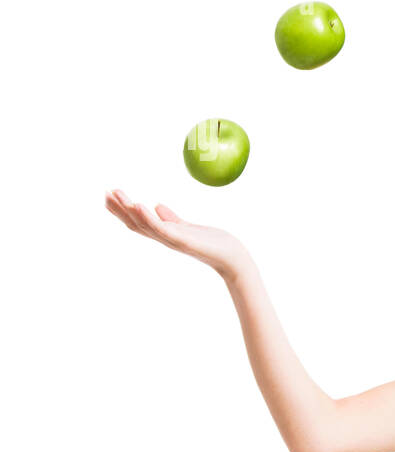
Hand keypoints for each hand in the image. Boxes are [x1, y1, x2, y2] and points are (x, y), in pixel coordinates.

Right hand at [105, 188, 249, 280]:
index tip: (109, 195)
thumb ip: (172, 218)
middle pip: (135, 224)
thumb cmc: (213, 243)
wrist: (232, 257)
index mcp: (165, 234)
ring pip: (144, 225)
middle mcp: (165, 238)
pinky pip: (162, 229)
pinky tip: (140, 204)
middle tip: (105, 193)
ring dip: (129, 209)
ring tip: (116, 194)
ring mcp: (172, 240)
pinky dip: (149, 217)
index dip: (123, 210)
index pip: (138, 221)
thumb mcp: (188, 227)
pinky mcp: (183, 240)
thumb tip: (157, 206)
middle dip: (119, 210)